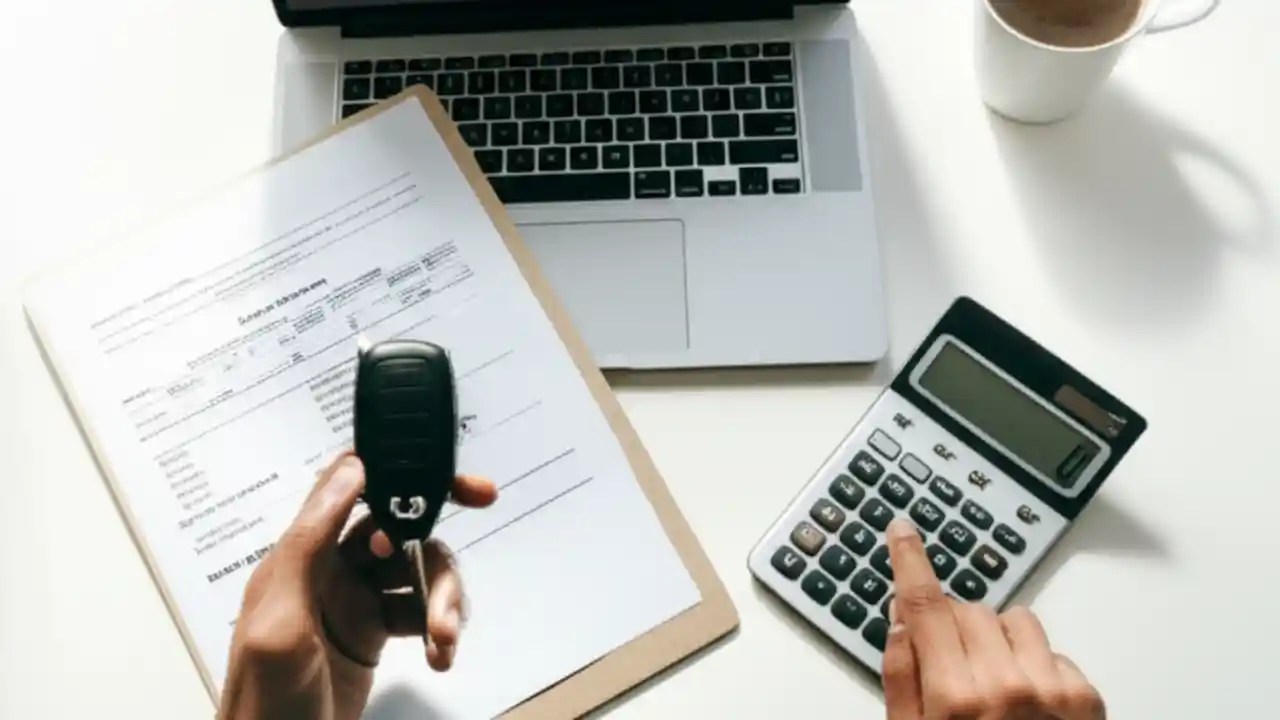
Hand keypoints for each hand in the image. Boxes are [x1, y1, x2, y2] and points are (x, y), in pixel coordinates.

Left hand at [217, 452, 496, 719]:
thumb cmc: (263, 705)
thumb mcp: (281, 621)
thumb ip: (309, 544)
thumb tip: (348, 473)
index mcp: (301, 554)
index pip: (355, 485)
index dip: (405, 471)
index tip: (454, 482)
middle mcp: (329, 568)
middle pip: (402, 530)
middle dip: (439, 547)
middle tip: (468, 554)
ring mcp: (353, 600)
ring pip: (419, 572)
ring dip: (445, 599)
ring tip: (445, 636)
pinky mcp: (372, 631)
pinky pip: (420, 611)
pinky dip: (440, 628)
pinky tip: (439, 653)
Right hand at [881, 519, 1104, 719]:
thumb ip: (901, 679)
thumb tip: (900, 623)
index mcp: (955, 697)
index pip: (925, 605)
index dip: (910, 560)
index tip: (903, 531)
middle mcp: (1007, 685)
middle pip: (967, 609)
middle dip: (951, 626)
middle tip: (947, 664)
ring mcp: (1052, 689)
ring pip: (1014, 619)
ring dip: (997, 639)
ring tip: (990, 683)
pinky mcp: (1087, 699)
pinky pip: (1052, 651)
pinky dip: (1035, 666)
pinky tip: (1025, 704)